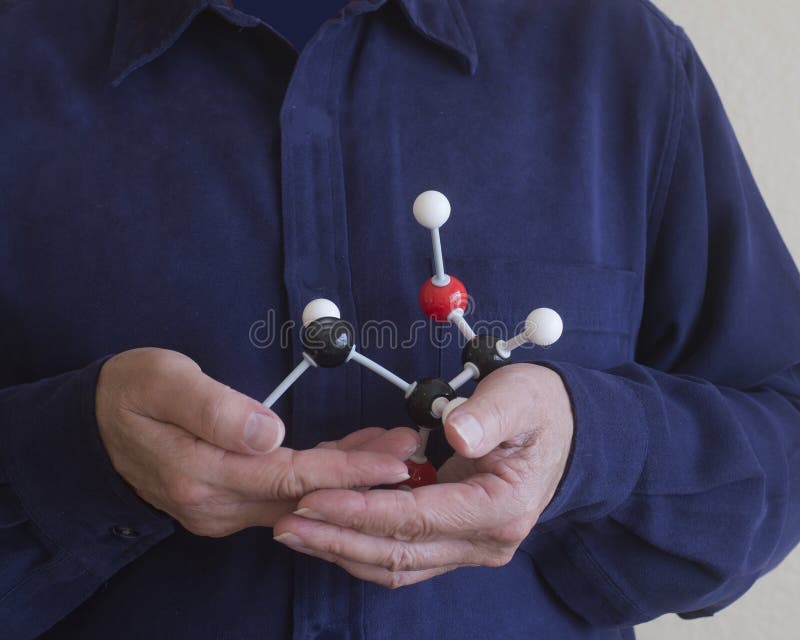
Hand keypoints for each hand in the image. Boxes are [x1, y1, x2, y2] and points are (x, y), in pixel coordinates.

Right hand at [96, 348, 417, 536]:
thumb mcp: (163, 381)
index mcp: (201, 474)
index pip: (291, 477)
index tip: (393, 461)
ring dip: (348, 476)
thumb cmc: (129, 392)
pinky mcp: (227, 503)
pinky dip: (322, 474)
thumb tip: (269, 433)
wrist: (91, 427)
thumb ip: (213, 407)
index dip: (347, 469)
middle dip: (363, 475)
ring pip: (300, 497)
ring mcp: (221, 509)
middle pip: (305, 494)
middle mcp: (215, 504)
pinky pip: (286, 493)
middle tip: (411, 452)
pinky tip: (352, 453)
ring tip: (395, 451)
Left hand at [273, 363, 573, 587]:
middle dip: (339, 538)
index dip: (362, 510)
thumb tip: (457, 435)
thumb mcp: (520, 397)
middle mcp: (486, 541)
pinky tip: (330, 528)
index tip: (315, 498)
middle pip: (400, 553)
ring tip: (295, 530)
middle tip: (287, 522)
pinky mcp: (456, 541)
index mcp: (501, 507)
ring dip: (344, 548)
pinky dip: (363, 543)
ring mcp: (471, 547)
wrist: (565, 432)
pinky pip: (404, 553)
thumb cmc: (540, 409)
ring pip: (397, 563)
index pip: (418, 519)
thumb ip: (488, 416)